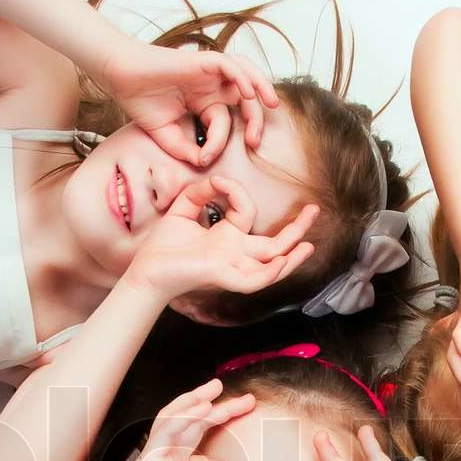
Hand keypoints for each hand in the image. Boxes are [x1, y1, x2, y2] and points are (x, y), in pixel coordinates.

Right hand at [96, 380, 254, 460]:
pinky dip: (185, 416)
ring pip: (180, 418)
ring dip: (199, 400)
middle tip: (248, 399)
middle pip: (197, 425)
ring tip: (217, 386)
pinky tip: (203, 406)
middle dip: (222, 409)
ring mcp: (159, 454)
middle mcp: (170, 457)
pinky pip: (167, 430)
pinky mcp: (149, 457)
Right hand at [98, 41, 276, 166]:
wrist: (121, 78)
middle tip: (255, 141)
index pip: (223, 123)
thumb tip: (203, 161)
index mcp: (204, 103)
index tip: (205, 157)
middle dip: (255, 120)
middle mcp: (211, 87)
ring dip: (262, 87)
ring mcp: (209, 73)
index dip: (219, 142)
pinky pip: (230, 65)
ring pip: (246, 75)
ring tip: (271, 103)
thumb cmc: (141, 101)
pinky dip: (243, 76)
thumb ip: (185, 149)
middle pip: (245, 99)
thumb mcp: (166, 135)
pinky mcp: (203, 61)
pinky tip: (248, 92)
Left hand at [123, 177, 316, 301]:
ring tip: (309, 246)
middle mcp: (235, 254)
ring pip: (272, 266)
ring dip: (293, 258)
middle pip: (275, 245)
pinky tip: (283, 261)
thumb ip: (201, 192)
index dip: (238, 193)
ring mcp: (233, 268)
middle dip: (297, 229)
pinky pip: (254, 280)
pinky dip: (270, 272)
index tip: (218, 181)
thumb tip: (219, 180)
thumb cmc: (163, 247)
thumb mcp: (183, 210)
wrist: (146, 271)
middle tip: (314, 209)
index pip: (248, 214)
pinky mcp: (225, 278)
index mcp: (228, 239)